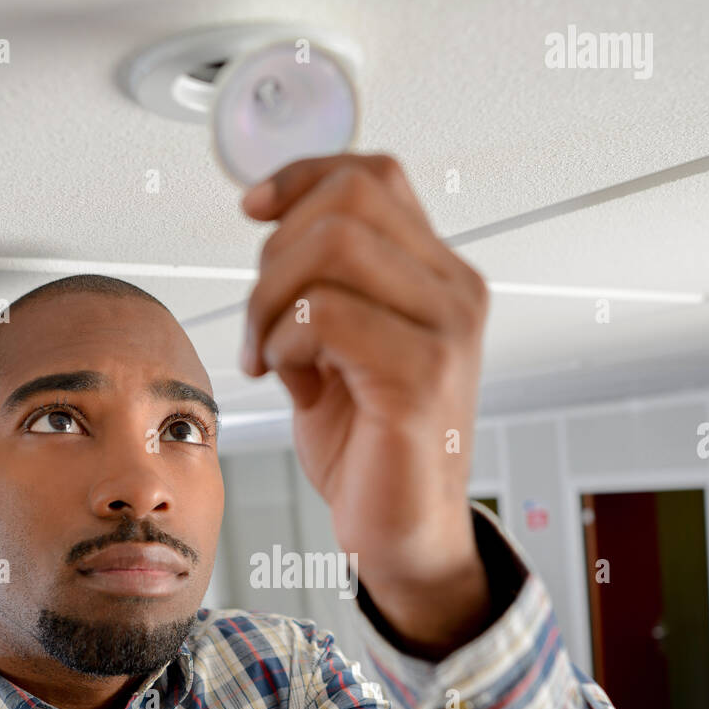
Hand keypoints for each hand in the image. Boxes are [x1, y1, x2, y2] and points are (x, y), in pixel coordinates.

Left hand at [239, 152, 491, 653]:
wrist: (402, 532)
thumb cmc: (368, 444)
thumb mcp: (339, 343)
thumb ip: (324, 280)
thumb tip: (270, 212)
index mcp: (440, 276)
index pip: (373, 176)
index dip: (303, 177)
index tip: (253, 211)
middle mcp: (455, 293)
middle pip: (347, 200)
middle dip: (274, 254)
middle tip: (260, 323)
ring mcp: (445, 333)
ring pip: (332, 245)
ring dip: (271, 300)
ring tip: (272, 357)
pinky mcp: (420, 379)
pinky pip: (324, 314)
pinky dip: (285, 344)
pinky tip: (293, 384)